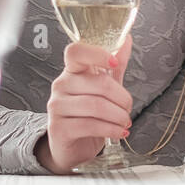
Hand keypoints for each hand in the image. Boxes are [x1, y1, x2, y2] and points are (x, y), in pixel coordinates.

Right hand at [36, 36, 133, 174]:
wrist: (72, 146)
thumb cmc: (88, 114)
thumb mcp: (102, 87)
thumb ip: (114, 64)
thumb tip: (126, 38)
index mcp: (72, 71)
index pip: (75, 51)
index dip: (96, 54)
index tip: (114, 63)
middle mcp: (61, 85)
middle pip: (97, 83)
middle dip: (122, 97)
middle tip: (128, 107)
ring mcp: (57, 107)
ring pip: (96, 106)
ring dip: (118, 116)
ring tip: (125, 121)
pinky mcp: (58, 128)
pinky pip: (90, 125)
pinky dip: (111, 129)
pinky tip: (119, 132)